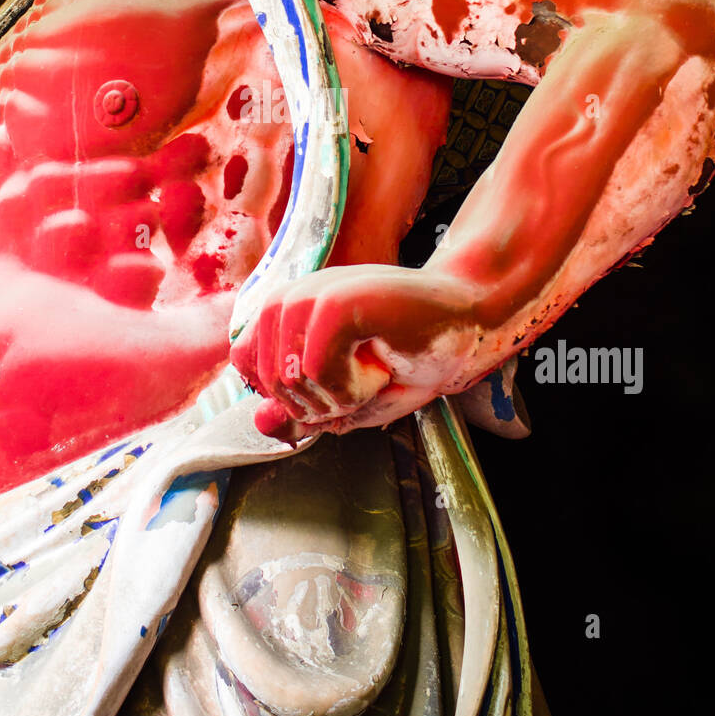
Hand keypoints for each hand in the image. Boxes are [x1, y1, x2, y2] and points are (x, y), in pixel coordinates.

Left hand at [230, 264, 477, 442]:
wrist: (468, 321)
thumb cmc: (410, 357)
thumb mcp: (348, 402)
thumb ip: (300, 414)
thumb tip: (260, 420)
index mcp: (284, 312)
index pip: (246, 365)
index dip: (290, 395)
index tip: (337, 382)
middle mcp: (290, 296)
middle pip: (269, 383)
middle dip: (320, 402)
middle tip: (364, 377)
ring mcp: (310, 295)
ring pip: (291, 380)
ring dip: (340, 395)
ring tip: (375, 366)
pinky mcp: (334, 303)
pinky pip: (316, 371)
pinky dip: (354, 388)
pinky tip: (382, 364)